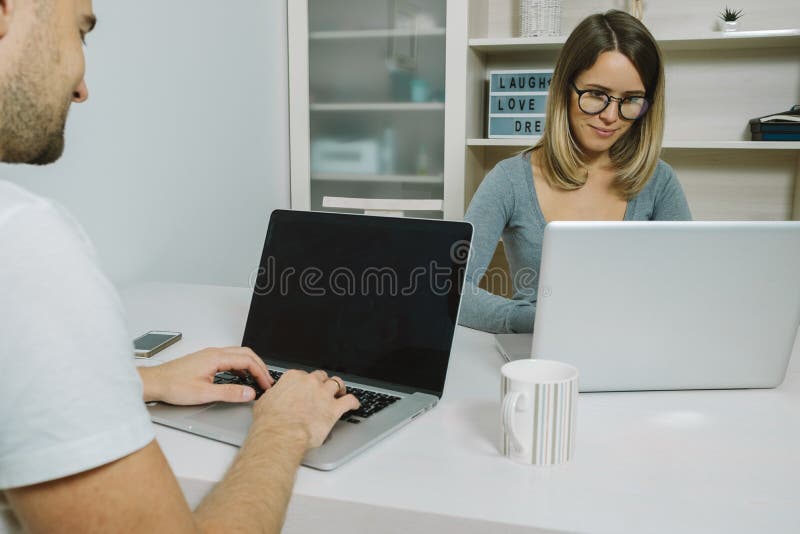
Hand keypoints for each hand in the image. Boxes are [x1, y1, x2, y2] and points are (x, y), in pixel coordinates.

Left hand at [139, 347, 273, 404]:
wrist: (155, 382)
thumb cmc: (173, 385)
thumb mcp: (204, 393)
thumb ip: (229, 393)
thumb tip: (249, 393)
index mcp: (216, 357)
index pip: (247, 360)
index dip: (260, 373)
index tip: (266, 385)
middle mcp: (214, 353)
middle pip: (246, 353)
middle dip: (260, 366)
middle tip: (267, 381)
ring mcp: (210, 355)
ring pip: (238, 355)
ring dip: (251, 365)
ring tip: (258, 379)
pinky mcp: (206, 361)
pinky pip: (230, 359)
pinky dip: (240, 366)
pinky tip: (241, 377)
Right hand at [252, 369, 359, 448]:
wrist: (281, 434)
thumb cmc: (270, 421)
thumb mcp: (265, 402)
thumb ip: (274, 395)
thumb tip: (273, 397)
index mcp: (293, 378)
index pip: (303, 375)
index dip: (305, 382)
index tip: (305, 387)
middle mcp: (310, 383)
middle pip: (321, 376)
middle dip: (322, 382)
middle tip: (322, 389)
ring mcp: (324, 394)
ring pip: (336, 384)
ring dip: (339, 387)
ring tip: (340, 392)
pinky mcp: (334, 409)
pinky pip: (349, 401)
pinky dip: (353, 402)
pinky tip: (354, 404)